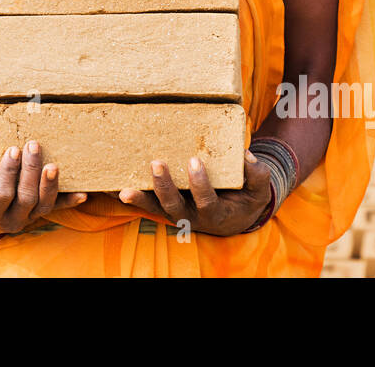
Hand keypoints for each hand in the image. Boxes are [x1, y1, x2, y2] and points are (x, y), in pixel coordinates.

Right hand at [0, 139, 87, 238]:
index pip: (2, 194)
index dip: (9, 173)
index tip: (12, 149)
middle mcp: (10, 219)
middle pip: (26, 198)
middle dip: (31, 172)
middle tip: (33, 146)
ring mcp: (26, 218)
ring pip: (44, 206)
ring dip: (50, 185)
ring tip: (53, 164)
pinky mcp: (38, 214)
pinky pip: (56, 208)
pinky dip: (69, 201)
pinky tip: (83, 193)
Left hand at [118, 150, 274, 236]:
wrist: (236, 214)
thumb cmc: (246, 197)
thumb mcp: (259, 189)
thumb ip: (257, 174)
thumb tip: (246, 156)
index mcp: (216, 214)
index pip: (206, 202)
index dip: (200, 185)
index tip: (195, 161)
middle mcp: (193, 218)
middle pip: (174, 207)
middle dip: (165, 187)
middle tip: (157, 162)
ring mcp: (176, 214)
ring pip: (156, 210)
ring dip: (141, 199)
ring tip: (124, 188)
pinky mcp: (165, 207)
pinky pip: (147, 205)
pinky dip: (133, 199)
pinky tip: (115, 190)